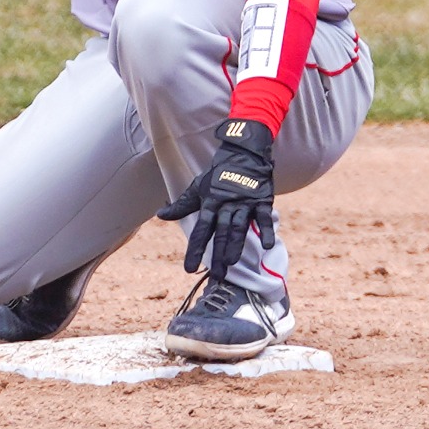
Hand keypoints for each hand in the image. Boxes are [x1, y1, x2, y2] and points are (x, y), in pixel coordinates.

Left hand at [157, 118, 276, 272]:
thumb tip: (161, 215)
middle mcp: (226, 205)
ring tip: (231, 263)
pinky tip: (267, 245)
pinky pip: (264, 217)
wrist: (243, 153)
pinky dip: (266, 230)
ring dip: (235, 245)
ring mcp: (245, 203)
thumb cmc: (218, 174)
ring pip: (239, 227)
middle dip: (217, 254)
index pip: (200, 230)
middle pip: (220, 232)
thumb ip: (182, 205)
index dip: (194, 249)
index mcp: (210, 203)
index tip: (189, 269)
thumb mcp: (198, 188)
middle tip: (215, 275)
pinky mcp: (261, 200)